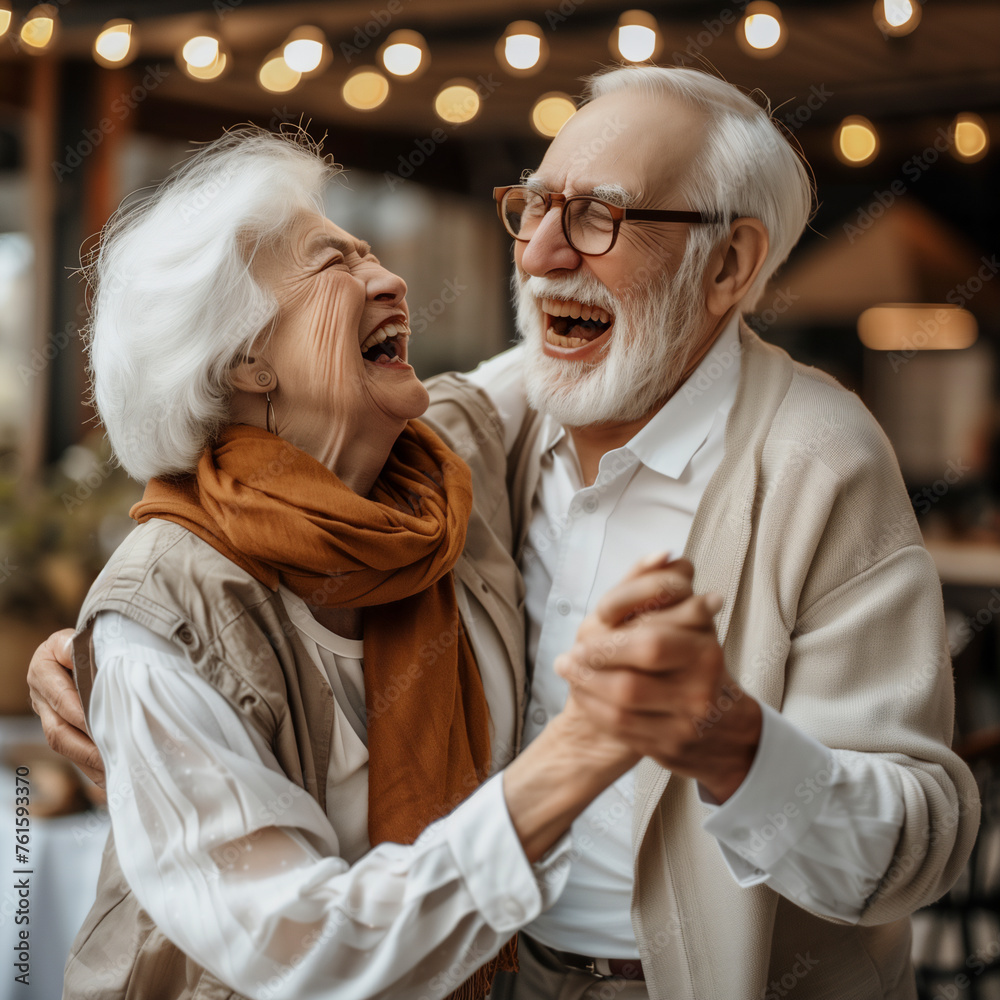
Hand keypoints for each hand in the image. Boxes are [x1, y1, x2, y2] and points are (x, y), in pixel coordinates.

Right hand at [27, 629, 104, 786]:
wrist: (80, 647)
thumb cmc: (89, 639)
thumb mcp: (83, 635)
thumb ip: (79, 645)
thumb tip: (74, 648)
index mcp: (43, 669)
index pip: (60, 697)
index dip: (79, 712)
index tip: (99, 726)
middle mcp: (40, 696)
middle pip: (58, 729)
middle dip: (85, 746)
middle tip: (111, 757)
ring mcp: (48, 716)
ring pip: (63, 745)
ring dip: (88, 761)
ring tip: (113, 771)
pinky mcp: (61, 730)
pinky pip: (73, 753)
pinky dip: (92, 767)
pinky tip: (112, 777)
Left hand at [556, 557, 761, 803]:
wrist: (726, 733)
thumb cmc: (698, 668)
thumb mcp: (692, 627)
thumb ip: (667, 591)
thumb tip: (660, 555)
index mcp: (705, 649)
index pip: (651, 638)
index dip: (612, 636)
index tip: (592, 621)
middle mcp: (700, 687)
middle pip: (632, 676)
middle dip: (596, 659)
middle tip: (571, 653)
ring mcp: (685, 721)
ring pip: (622, 702)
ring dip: (585, 683)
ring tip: (567, 669)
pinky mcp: (668, 747)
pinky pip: (620, 726)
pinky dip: (593, 707)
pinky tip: (582, 693)